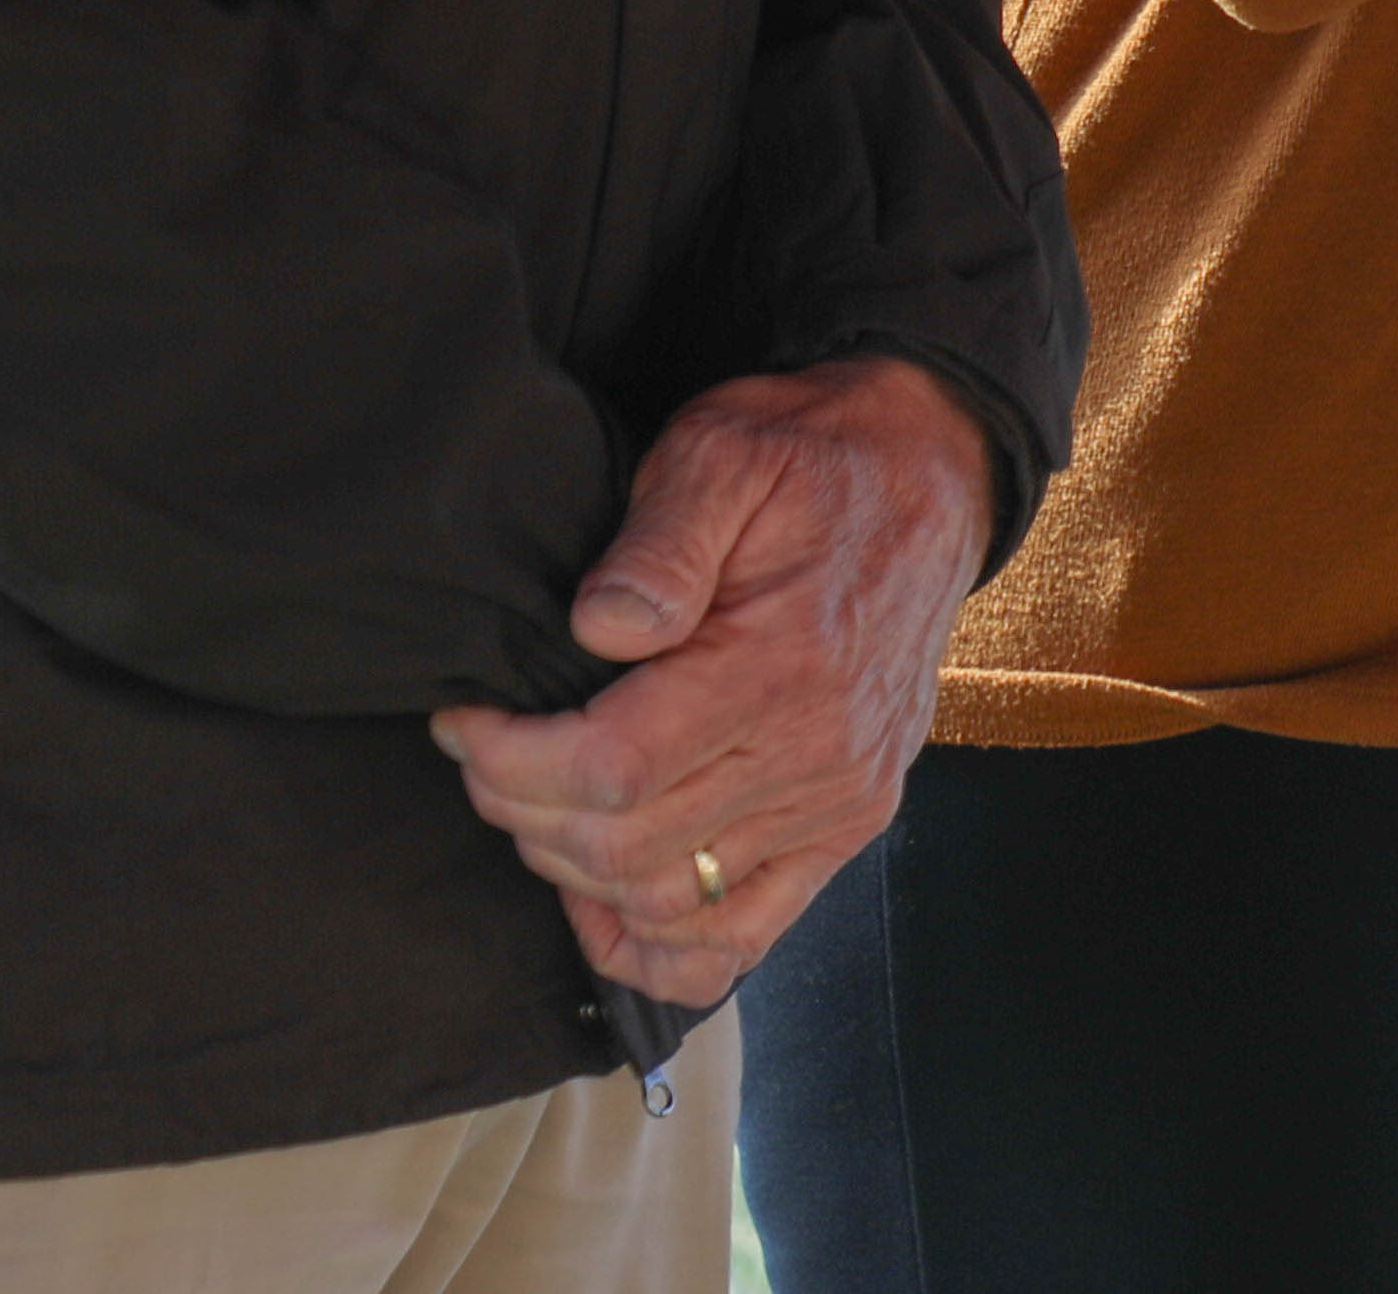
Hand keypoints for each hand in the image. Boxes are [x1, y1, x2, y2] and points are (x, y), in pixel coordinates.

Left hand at [432, 352, 988, 1008]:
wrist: (931, 477)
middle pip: (626, 849)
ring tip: (538, 803)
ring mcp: (839, 800)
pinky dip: (662, 946)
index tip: (465, 720)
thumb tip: (599, 629)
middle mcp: (818, 752)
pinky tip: (605, 905)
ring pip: (672, 901)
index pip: (612, 770)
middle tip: (486, 754)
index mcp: (781, 664)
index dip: (511, 763)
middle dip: (523, 812)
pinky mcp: (849, 824)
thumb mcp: (727, 451)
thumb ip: (659, 541)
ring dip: (576, 872)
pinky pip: (747, 934)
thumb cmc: (816, 460)